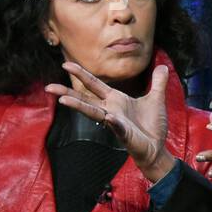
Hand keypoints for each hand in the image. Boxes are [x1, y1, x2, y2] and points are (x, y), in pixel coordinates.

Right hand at [45, 62, 175, 182]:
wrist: (157, 147)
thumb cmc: (152, 125)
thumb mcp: (157, 99)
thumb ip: (158, 83)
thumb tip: (163, 66)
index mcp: (116, 99)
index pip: (95, 84)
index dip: (81, 74)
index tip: (65, 63)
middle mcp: (111, 110)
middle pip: (85, 99)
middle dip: (67, 92)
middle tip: (49, 87)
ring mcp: (115, 123)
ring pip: (93, 113)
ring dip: (79, 106)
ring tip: (63, 100)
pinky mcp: (124, 134)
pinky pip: (117, 127)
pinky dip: (113, 122)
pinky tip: (108, 117)